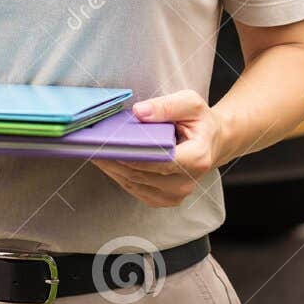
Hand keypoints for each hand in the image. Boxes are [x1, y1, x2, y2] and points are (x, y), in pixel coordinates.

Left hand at [91, 90, 226, 207]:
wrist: (212, 142)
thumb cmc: (200, 122)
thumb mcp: (190, 103)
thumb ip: (166, 106)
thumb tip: (139, 112)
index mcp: (196, 158)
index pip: (159, 160)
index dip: (132, 152)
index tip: (109, 142)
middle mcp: (186, 182)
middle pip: (142, 173)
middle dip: (115, 158)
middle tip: (92, 144)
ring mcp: (175, 195)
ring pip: (134, 183)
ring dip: (111, 168)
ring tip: (93, 150)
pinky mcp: (163, 199)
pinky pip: (135, 189)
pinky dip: (118, 175)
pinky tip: (106, 161)